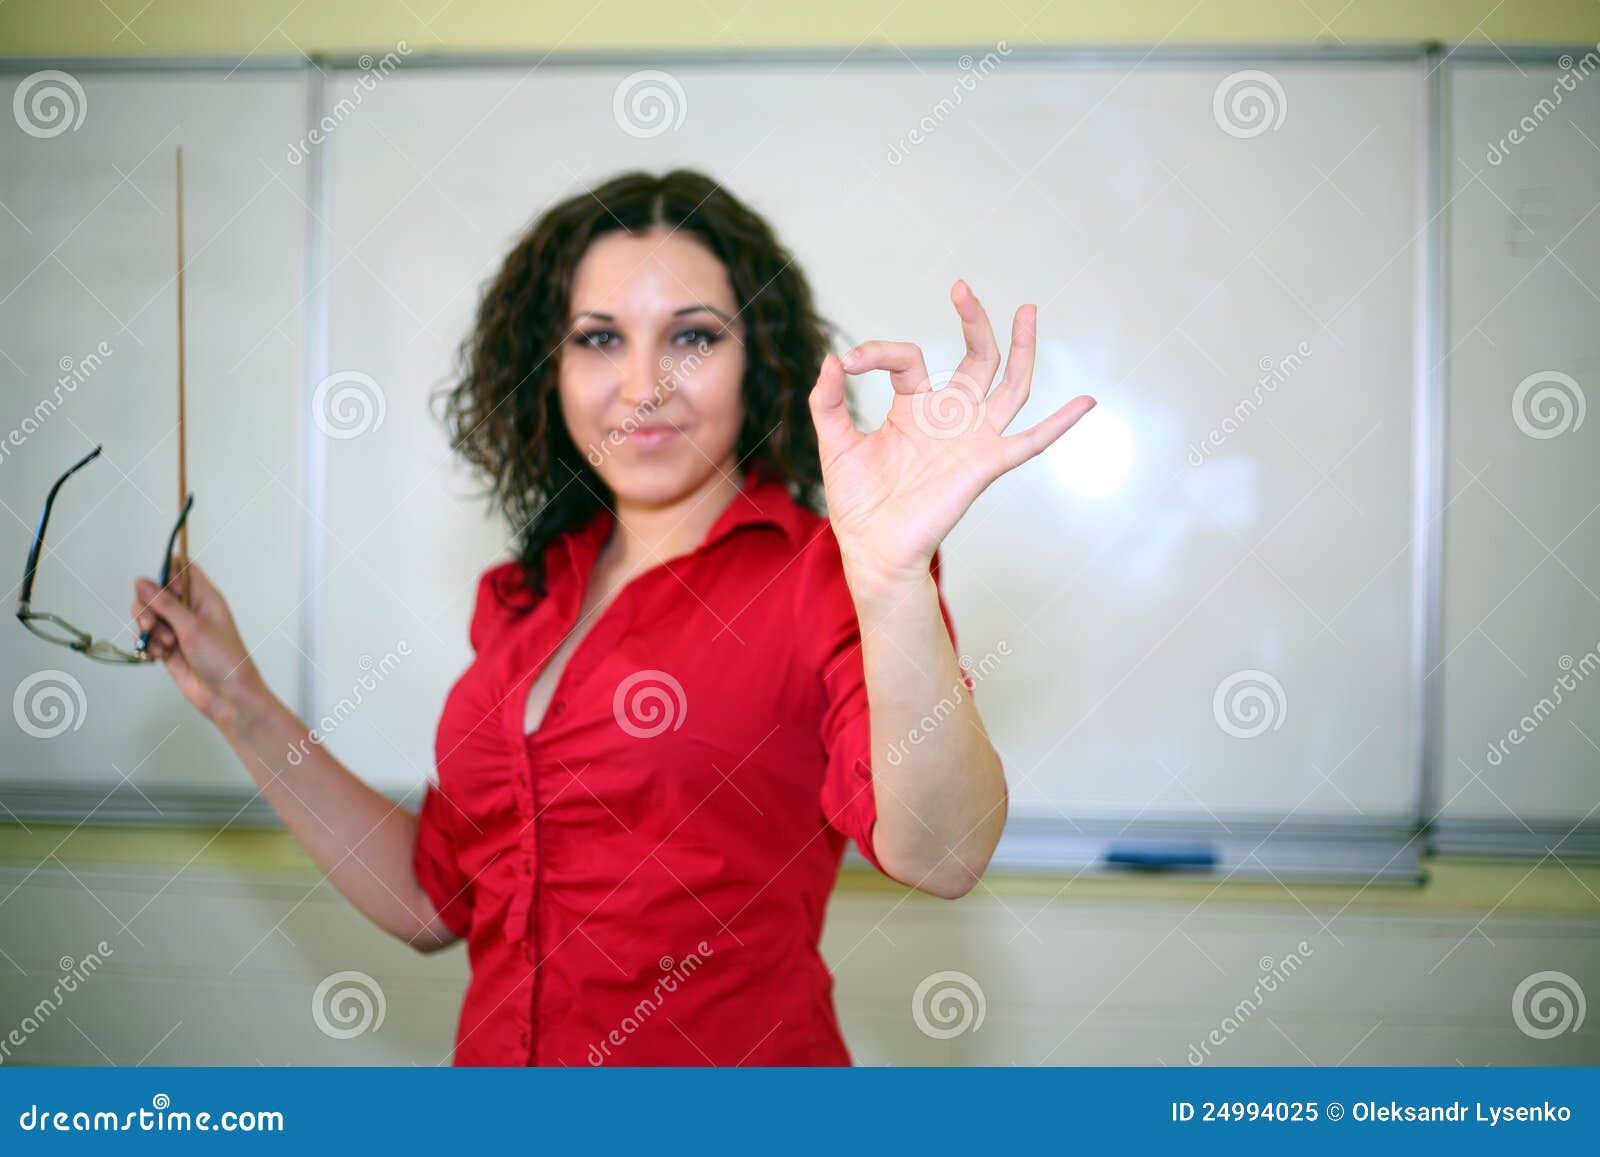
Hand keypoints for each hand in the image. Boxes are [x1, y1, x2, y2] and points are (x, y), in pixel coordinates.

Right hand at [131, 561, 269, 736]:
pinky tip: (159, 655)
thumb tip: (142, 581)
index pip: (180, 568)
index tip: (159, 590)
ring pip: (148, 615)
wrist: (227, 696)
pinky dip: (148, 644)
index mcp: (204, 596)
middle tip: (151, 625)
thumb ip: (165, 603)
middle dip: (147, 607)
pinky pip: (147, 637)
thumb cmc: (222, 659)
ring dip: (148, 628)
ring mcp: (178, 628)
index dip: (165, 574)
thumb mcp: (192, 627)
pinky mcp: (169, 647)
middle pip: (155, 592)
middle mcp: (190, 610)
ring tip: (165, 644)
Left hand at [807, 279, 1095, 595]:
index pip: (908, 359)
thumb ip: (828, 401)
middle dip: (975, 321)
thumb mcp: (836, 443)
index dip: (877, 353)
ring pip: (1010, 386)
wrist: (872, 548)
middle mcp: (950, 418)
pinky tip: (1087, 401)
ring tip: (1027, 311)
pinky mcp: (986, 464)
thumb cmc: (857, 503)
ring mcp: (972, 440)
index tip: (848, 363)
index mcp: (914, 408)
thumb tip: (831, 358)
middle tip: (962, 287)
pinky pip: (1031, 442)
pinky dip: (1060, 423)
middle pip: (977, 358)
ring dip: (1022, 348)